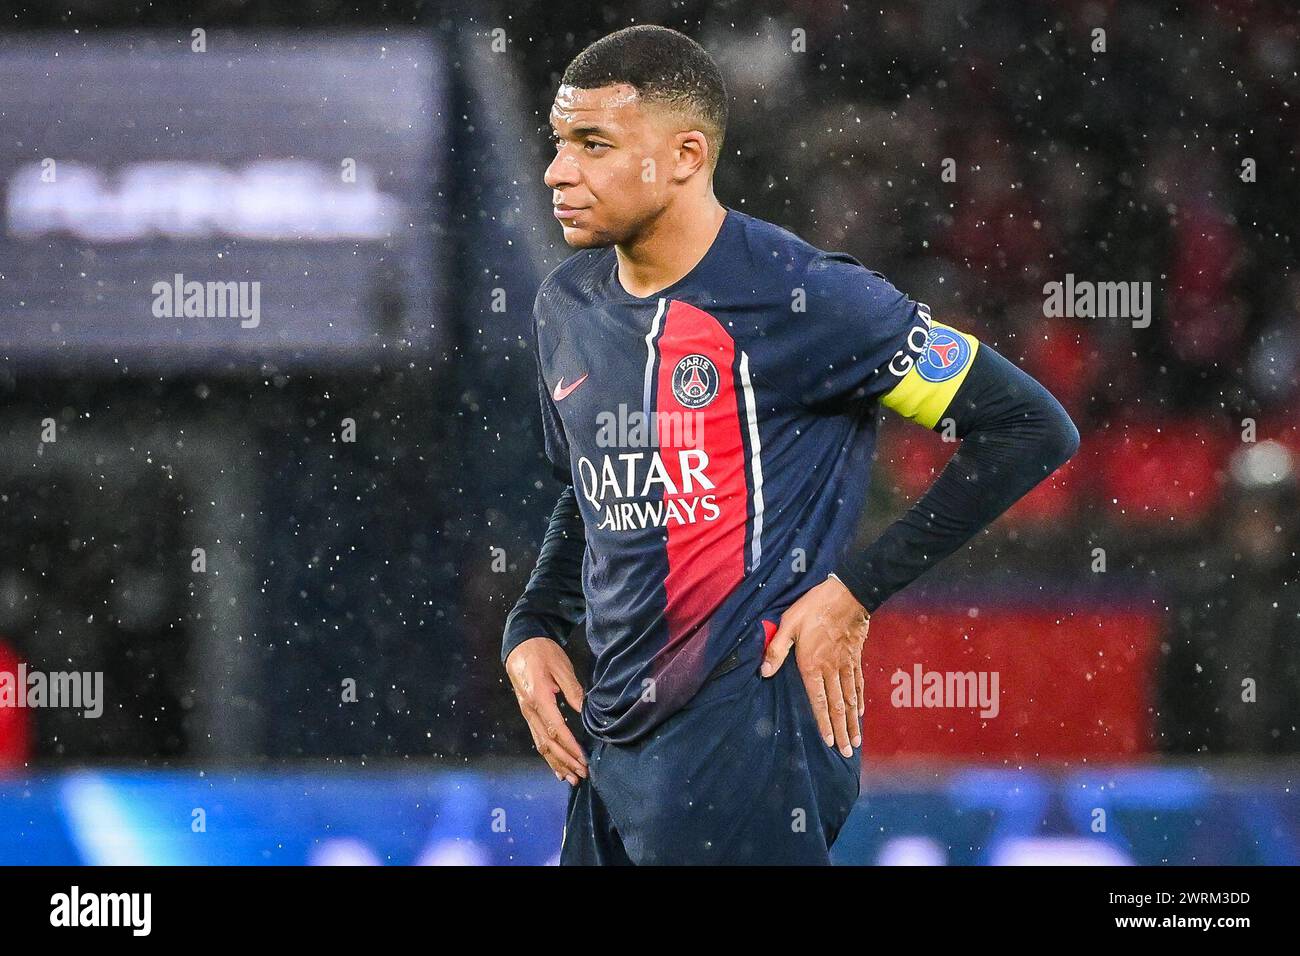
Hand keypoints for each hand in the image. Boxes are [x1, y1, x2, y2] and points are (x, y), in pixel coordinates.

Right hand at [505, 637, 588, 784]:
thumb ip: (573, 690)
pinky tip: (557, 768)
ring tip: (572, 778)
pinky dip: (548, 757)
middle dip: (566, 760)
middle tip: (583, 773)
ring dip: (557, 763)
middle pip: (547, 742)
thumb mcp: (561, 666)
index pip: (556, 728)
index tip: (584, 758)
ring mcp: (527, 714)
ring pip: (541, 745)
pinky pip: (537, 739)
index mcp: (538, 697)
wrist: (521, 644)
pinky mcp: (528, 714)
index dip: (570, 746)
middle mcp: (529, 710)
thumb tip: (586, 711)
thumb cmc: (543, 652)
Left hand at [761, 575, 867, 756]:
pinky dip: (859, 699)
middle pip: (837, 707)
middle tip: (847, 753)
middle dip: (841, 731)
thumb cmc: (814, 608)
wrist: (847, 594)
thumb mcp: (788, 624)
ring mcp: (846, 665)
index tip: (828, 743)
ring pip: (850, 699)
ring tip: (855, 741)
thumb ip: (776, 650)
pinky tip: (860, 711)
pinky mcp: (855, 657)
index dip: (823, 723)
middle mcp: (831, 670)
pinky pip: (858, 683)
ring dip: (852, 721)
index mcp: (812, 665)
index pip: (818, 701)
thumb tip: (763, 672)